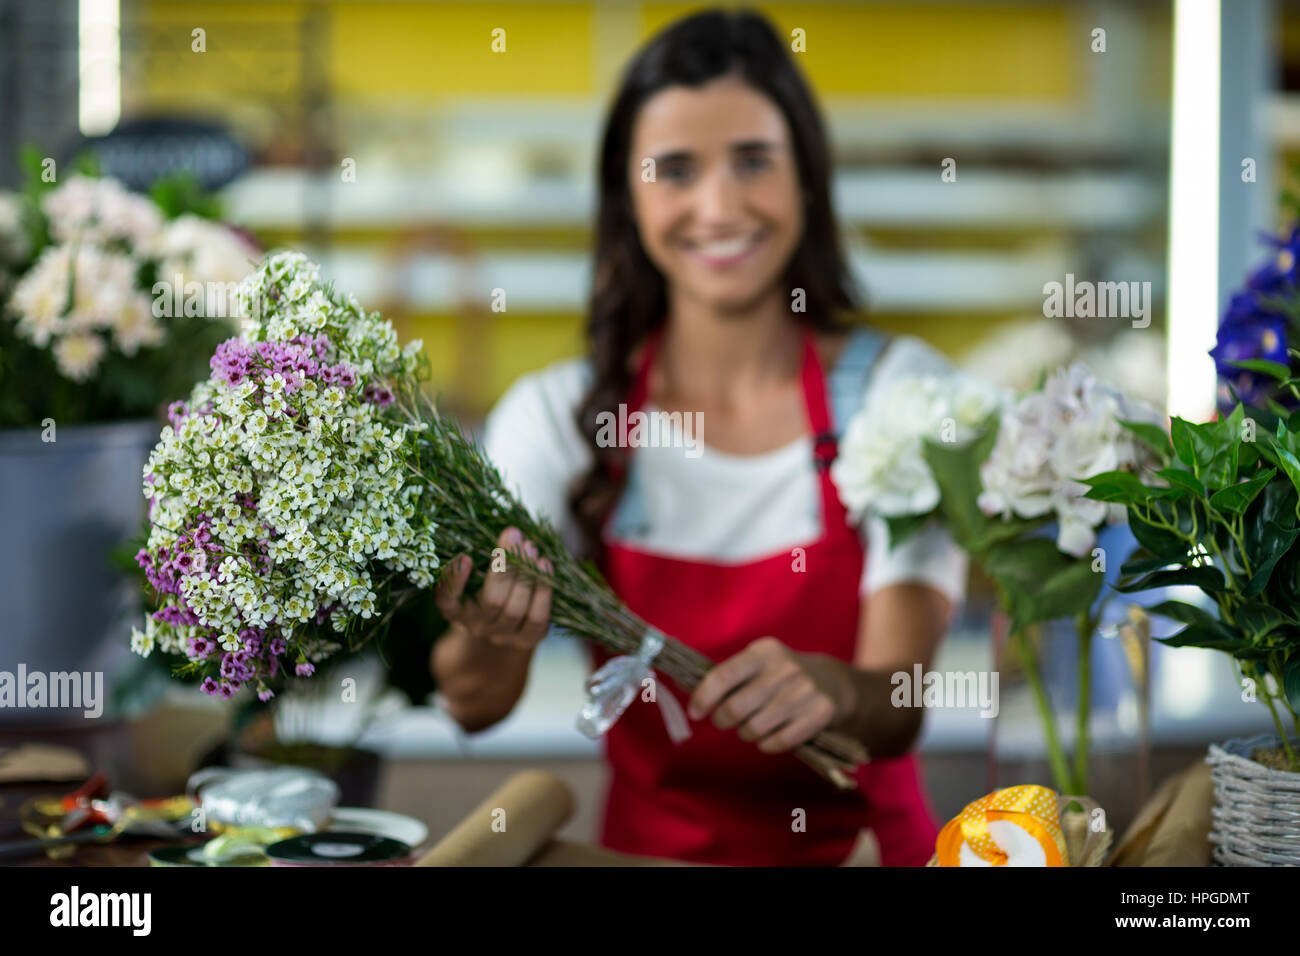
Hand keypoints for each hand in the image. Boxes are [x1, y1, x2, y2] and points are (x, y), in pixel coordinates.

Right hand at [433, 526, 552, 649]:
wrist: (502, 625)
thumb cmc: (485, 588)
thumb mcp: (476, 576)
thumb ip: (481, 557)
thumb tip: (503, 529)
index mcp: (456, 610)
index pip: (447, 601)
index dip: (455, 581)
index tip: (465, 557)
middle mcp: (476, 625)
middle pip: (492, 601)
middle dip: (505, 566)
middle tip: (513, 535)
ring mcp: (502, 636)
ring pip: (516, 609)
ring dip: (527, 575)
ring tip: (531, 548)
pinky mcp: (526, 640)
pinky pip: (537, 619)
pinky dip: (544, 592)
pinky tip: (545, 566)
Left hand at [686, 637, 843, 752]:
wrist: (832, 682)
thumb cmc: (780, 674)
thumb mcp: (756, 663)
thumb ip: (724, 675)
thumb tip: (681, 682)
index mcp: (764, 651)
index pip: (723, 676)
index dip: (703, 698)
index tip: (696, 713)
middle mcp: (785, 669)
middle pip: (735, 708)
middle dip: (722, 720)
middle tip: (724, 720)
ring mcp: (805, 692)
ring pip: (754, 729)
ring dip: (744, 734)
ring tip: (749, 727)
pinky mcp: (820, 714)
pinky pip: (778, 742)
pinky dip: (766, 745)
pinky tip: (767, 737)